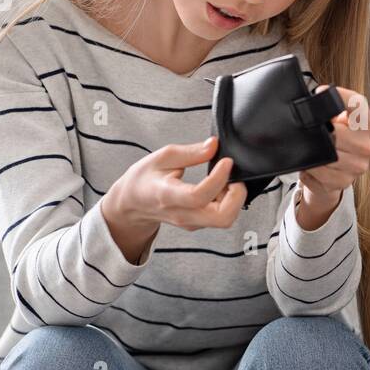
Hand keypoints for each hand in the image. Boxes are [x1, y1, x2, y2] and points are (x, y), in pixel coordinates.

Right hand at [102, 136, 247, 260]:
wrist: (132, 204)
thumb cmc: (144, 179)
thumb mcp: (162, 157)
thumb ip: (191, 152)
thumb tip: (214, 145)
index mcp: (167, 195)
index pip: (198, 195)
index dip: (218, 178)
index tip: (226, 161)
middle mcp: (181, 214)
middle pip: (221, 218)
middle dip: (236, 196)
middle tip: (233, 176)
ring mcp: (190, 222)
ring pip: (224, 220)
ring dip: (234, 199)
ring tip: (225, 179)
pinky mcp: (197, 224)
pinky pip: (221, 218)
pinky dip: (229, 202)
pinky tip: (220, 187)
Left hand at [296, 85, 369, 225]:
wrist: (336, 171)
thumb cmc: (334, 139)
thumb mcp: (335, 120)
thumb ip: (329, 107)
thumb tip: (315, 98)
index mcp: (365, 123)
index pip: (358, 104)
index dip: (339, 96)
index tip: (320, 92)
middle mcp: (366, 145)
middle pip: (337, 136)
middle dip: (320, 136)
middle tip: (311, 135)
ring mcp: (358, 166)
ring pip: (326, 158)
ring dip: (312, 156)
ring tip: (311, 151)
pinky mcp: (345, 182)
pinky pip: (318, 175)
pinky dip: (309, 171)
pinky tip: (312, 167)